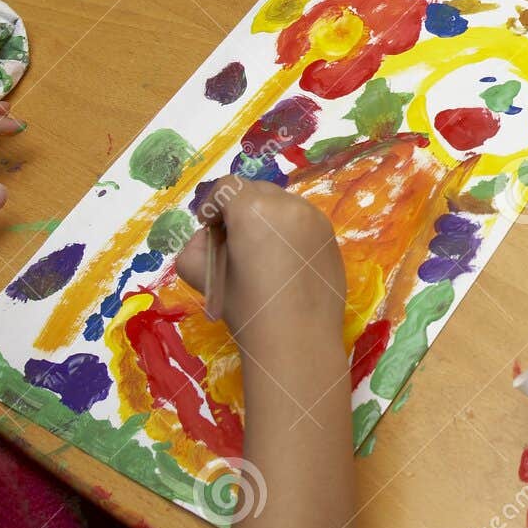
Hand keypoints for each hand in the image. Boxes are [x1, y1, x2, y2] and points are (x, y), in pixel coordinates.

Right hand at [174, 176, 343, 352]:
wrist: (298, 341)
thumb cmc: (248, 310)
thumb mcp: (206, 277)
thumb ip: (196, 248)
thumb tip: (209, 237)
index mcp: (254, 209)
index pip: (227, 186)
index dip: (212, 203)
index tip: (209, 227)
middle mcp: (290, 205)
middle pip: (256, 190)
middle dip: (239, 209)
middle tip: (231, 241)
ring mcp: (316, 219)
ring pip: (282, 204)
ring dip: (266, 219)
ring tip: (259, 255)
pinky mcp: (332, 237)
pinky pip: (302, 222)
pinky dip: (289, 232)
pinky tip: (284, 265)